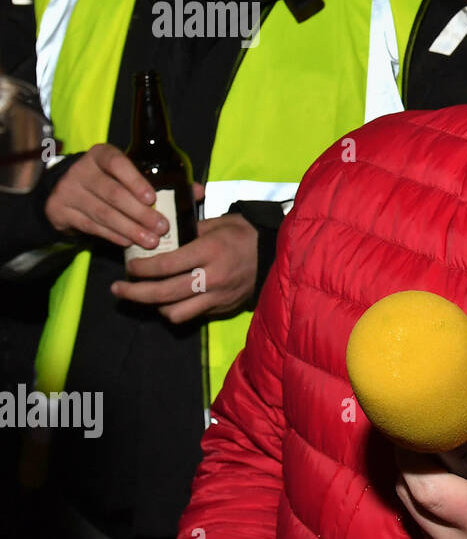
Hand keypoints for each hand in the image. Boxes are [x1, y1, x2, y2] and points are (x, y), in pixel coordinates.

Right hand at [45, 143, 172, 247]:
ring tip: (151, 241)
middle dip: (140, 213)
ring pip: (102, 212)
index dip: (134, 181)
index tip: (152, 198)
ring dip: (129, 228)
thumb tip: (197, 191)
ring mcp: (68, 190)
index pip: (117, 163)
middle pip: (112, 193)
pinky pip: (90, 226)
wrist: (67, 191)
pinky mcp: (59, 211)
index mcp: (101, 155)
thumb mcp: (130, 175)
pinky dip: (112, 235)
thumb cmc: (110, 181)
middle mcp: (81, 170)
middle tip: (162, 227)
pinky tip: (128, 242)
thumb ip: (162, 181)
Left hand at [111, 208, 257, 323]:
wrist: (277, 255)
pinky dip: (176, 310)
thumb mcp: (220, 222)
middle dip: (135, 293)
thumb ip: (190, 229)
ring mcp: (218, 296)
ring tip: (145, 296)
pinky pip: (192, 316)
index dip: (142, 268)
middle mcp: (212, 277)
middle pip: (164, 293)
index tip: (129, 265)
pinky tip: (169, 300)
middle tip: (118, 289)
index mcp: (210, 251)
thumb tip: (163, 231)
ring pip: (175, 312)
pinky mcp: (223, 308)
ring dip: (155, 306)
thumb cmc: (246, 234)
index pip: (166, 265)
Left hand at [394, 397, 466, 538]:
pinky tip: (459, 500)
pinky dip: (434, 516)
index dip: (411, 452)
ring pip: (417, 520)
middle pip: (411, 499)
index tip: (420, 428)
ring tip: (446, 466)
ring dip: (422, 490)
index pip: (423, 484)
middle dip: (412, 464)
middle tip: (431, 438)